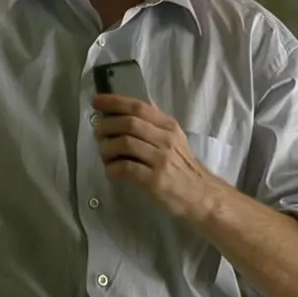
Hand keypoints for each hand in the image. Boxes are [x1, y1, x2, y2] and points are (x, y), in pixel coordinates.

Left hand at [91, 94, 220, 219]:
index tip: (96, 101)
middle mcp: (166, 139)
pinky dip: (112, 169)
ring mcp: (161, 159)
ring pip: (124, 143)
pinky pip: (125, 168)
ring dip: (107, 148)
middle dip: (106, 126)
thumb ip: (156, 123)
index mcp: (169, 127)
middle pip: (129, 123)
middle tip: (97, 134)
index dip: (115, 102)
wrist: (201, 195)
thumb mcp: (175, 139)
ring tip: (105, 156)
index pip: (139, 107)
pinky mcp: (155, 180)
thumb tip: (135, 105)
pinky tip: (112, 172)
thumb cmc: (183, 167)